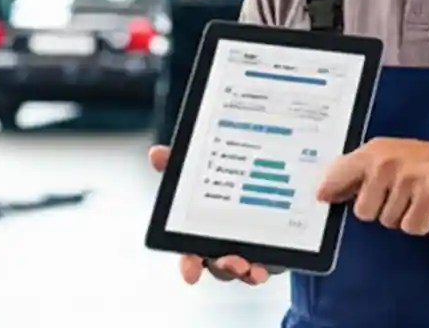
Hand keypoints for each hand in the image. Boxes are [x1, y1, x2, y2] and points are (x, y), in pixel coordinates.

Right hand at [147, 146, 275, 285]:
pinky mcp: (271, 250)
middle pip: (220, 266)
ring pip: (244, 269)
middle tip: (229, 261)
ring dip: (246, 270)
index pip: (191, 255)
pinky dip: (267, 266)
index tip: (191, 274)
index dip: (189, 266)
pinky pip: (268, 264)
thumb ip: (179, 166)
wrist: (266, 177)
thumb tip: (157, 154)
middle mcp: (224, 247)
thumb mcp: (198, 171)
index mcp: (201, 233)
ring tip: (251, 265)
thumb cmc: (221, 182)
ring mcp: (248, 250)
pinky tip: (267, 263)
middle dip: (223, 268)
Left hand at [317, 138, 428, 236]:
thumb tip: (324, 191)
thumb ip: (357, 172)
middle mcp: (388, 162)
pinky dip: (420, 223)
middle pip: (363, 211)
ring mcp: (408, 179)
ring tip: (416, 196)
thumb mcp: (389, 158)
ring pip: (388, 221)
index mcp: (374, 151)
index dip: (329, 189)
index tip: (321, 198)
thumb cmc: (424, 165)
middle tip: (399, 194)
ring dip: (402, 215)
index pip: (339, 171)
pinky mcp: (427, 197)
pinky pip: (410, 228)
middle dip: (379, 209)